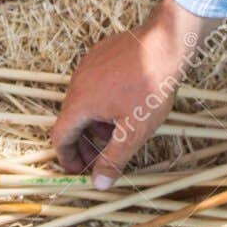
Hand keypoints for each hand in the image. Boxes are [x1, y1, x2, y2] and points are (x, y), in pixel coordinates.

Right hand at [50, 0, 215, 188]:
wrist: (166, 42)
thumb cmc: (150, 87)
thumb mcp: (134, 130)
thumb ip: (113, 159)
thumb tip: (98, 184)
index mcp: (80, 103)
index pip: (60, 136)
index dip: (67, 158)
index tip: (79, 171)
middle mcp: (77, 82)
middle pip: (70, 120)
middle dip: (83, 144)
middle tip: (99, 160)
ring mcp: (88, 65)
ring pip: (83, 102)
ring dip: (94, 124)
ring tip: (117, 135)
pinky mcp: (101, 54)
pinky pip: (94, 85)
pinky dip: (101, 103)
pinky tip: (126, 106)